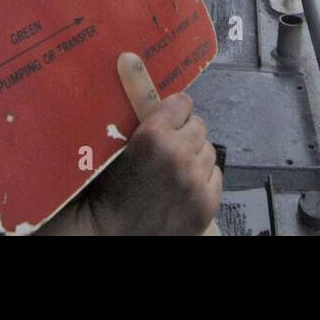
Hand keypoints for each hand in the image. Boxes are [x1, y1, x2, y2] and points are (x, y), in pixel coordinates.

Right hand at [80, 92, 219, 234]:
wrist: (108, 235)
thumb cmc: (103, 191)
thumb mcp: (113, 147)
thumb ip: (138, 122)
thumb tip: (146, 83)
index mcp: (153, 136)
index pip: (182, 103)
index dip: (173, 112)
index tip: (167, 120)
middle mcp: (179, 154)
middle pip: (199, 125)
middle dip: (184, 133)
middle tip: (169, 148)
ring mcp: (195, 181)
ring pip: (208, 151)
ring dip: (194, 156)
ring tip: (175, 170)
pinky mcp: (207, 204)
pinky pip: (215, 176)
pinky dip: (202, 179)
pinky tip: (184, 188)